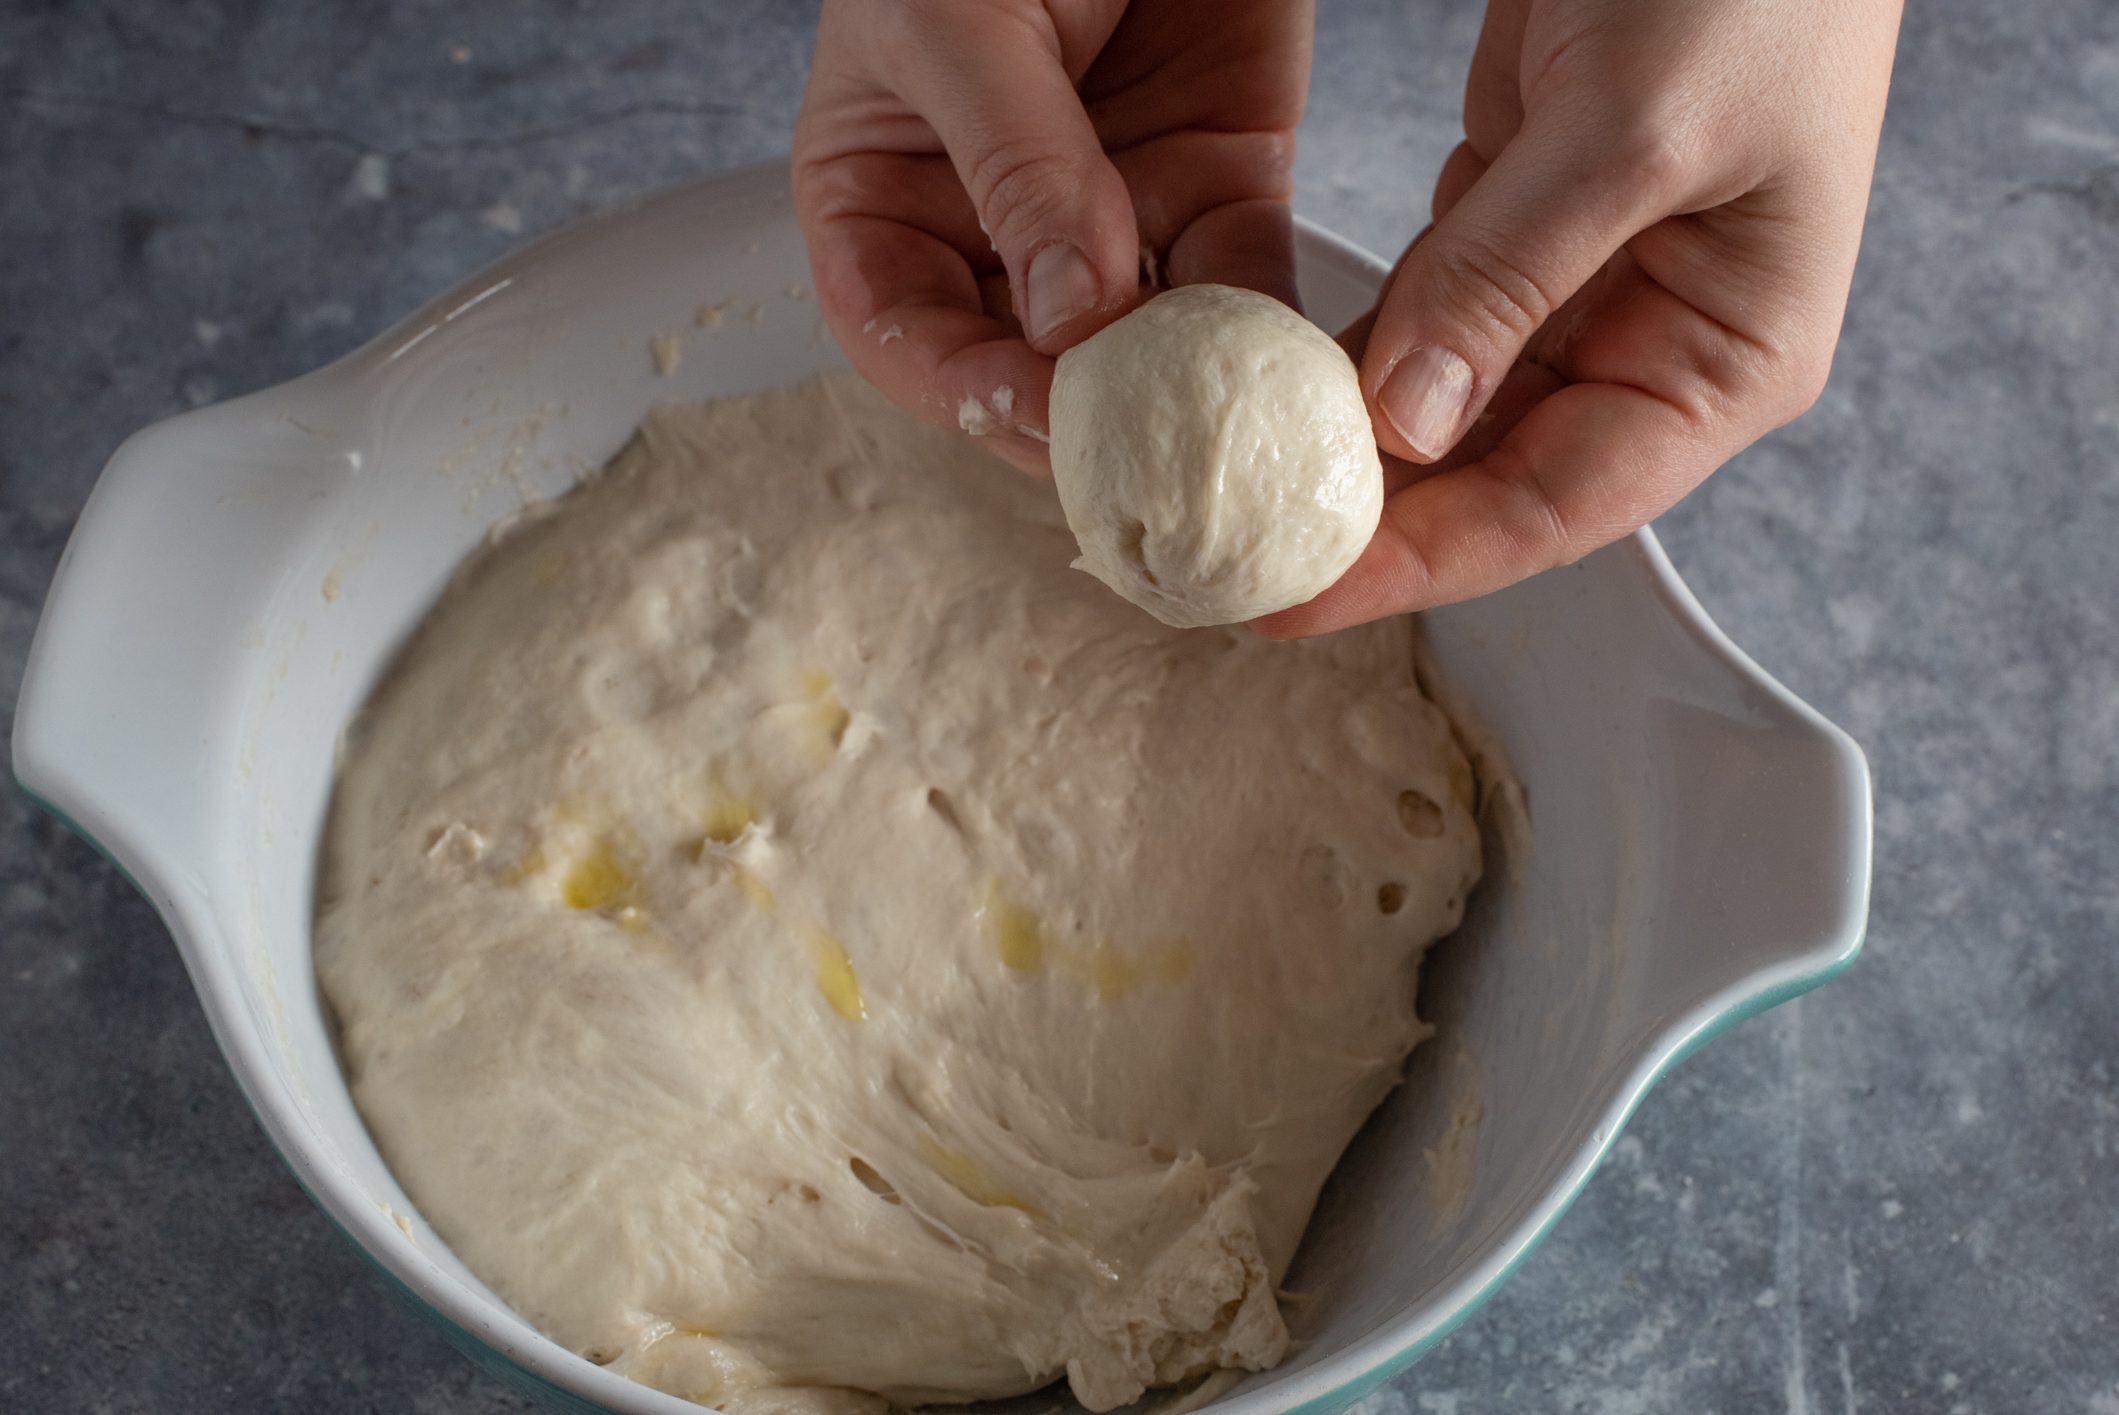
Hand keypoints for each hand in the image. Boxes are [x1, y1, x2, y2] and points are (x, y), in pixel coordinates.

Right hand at [792, 0, 1311, 474]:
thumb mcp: (962, 21)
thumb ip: (1014, 163)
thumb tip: (1069, 317)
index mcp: (888, 191)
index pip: (902, 331)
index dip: (956, 386)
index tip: (1025, 408)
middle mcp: (996, 221)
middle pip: (1023, 362)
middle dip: (1078, 416)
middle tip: (1135, 456)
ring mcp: (1109, 212)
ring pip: (1139, 344)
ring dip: (1180, 398)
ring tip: (1219, 442)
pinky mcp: (1215, 183)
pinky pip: (1240, 284)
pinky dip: (1266, 338)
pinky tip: (1282, 379)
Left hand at [1258, 0, 1902, 636]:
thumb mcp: (1631, 130)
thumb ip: (1509, 279)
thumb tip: (1401, 424)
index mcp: (1726, 359)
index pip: (1555, 504)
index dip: (1421, 565)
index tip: (1293, 598)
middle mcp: (1655, 344)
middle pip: (1491, 479)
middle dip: (1367, 527)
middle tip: (1232, 561)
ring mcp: (1581, 286)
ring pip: (1444, 410)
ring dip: (1341, 451)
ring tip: (1227, 497)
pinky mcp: (1515, 221)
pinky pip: (1420, 321)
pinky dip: (1343, 355)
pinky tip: (1260, 389)